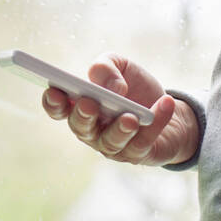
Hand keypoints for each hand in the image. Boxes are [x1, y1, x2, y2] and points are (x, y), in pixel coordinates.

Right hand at [41, 53, 197, 166]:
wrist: (168, 107)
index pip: (58, 108)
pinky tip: (165, 103)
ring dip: (120, 129)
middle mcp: (91, 130)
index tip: (55, 91)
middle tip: (90, 103)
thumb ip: (107, 67)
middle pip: (81, 128)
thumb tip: (113, 88)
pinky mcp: (138, 154)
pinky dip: (156, 122)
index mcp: (80, 106)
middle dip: (83, 116)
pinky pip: (143, 142)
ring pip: (110, 142)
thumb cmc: (135, 88)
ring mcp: (112, 146)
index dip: (53, 102)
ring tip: (131, 117)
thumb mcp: (121, 66)